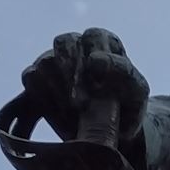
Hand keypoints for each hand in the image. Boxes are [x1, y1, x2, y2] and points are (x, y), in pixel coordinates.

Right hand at [19, 27, 147, 145]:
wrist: (111, 133)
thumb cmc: (128, 107)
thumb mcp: (136, 91)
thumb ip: (123, 72)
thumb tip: (94, 60)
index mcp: (104, 43)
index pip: (95, 36)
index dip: (96, 54)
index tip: (99, 76)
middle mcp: (76, 46)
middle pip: (64, 42)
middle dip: (73, 71)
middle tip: (82, 102)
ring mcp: (53, 60)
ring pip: (46, 62)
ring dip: (61, 90)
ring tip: (78, 112)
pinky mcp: (36, 78)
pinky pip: (32, 78)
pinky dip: (45, 97)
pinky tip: (62, 113)